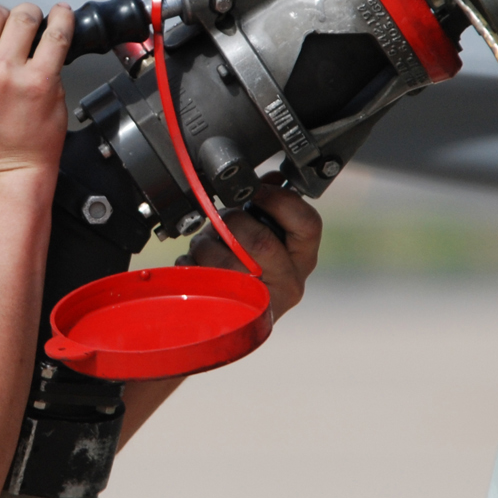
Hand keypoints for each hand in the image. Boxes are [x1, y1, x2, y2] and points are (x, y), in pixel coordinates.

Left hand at [175, 172, 320, 318]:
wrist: (237, 318)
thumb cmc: (254, 274)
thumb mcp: (272, 239)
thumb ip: (272, 210)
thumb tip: (270, 178)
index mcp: (303, 259)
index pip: (307, 223)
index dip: (278, 199)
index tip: (255, 190)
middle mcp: (290, 283)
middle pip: (260, 241)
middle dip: (230, 223)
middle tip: (219, 223)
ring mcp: (261, 301)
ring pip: (225, 261)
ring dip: (204, 244)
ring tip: (203, 245)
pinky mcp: (230, 313)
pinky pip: (201, 278)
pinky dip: (189, 265)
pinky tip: (195, 266)